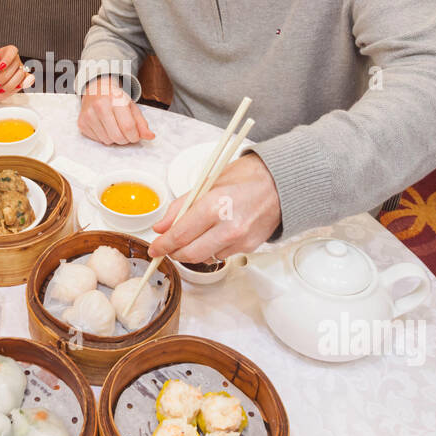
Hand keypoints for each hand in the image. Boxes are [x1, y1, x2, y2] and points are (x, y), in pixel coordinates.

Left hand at [0, 45, 33, 100]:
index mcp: (3, 54)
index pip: (12, 50)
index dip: (8, 58)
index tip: (1, 67)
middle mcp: (12, 61)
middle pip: (16, 64)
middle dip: (5, 76)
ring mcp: (18, 71)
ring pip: (21, 74)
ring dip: (10, 84)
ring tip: (1, 88)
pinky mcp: (22, 80)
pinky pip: (30, 79)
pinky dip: (25, 83)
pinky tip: (17, 86)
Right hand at [78, 76, 154, 145]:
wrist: (96, 88)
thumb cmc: (115, 98)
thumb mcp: (131, 106)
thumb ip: (141, 123)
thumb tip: (150, 137)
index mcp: (115, 99)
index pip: (128, 127)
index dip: (135, 136)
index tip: (135, 135)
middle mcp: (100, 106)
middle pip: (117, 137)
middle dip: (125, 139)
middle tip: (126, 133)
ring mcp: (88, 115)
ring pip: (107, 141)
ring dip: (114, 139)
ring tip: (115, 128)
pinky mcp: (81, 123)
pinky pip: (97, 140)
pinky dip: (104, 137)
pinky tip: (104, 127)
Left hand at [147, 153, 281, 262]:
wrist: (280, 184)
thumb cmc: (246, 177)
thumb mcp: (207, 183)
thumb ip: (181, 207)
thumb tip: (162, 226)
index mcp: (214, 205)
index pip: (180, 234)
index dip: (163, 245)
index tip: (154, 249)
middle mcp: (228, 227)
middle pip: (190, 254)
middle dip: (174, 253)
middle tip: (167, 248)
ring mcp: (240, 240)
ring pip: (205, 258)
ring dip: (193, 251)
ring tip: (194, 236)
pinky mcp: (249, 248)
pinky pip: (222, 255)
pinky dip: (212, 249)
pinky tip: (215, 234)